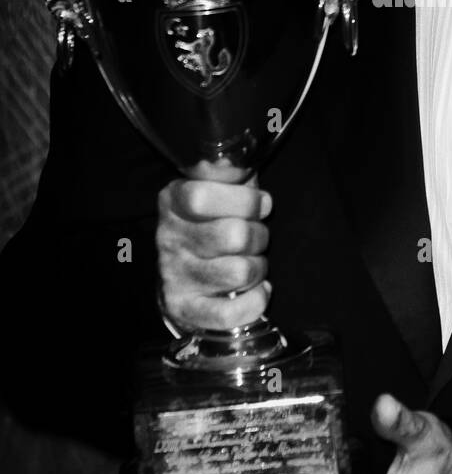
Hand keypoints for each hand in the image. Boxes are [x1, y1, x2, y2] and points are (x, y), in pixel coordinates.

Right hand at [156, 163, 273, 331]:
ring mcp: (175, 275)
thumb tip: (237, 161)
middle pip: (233, 235)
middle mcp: (169, 238)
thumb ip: (227, 174)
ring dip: (258, 267)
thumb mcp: (214, 191)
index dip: (244, 200)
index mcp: (173, 201)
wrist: (184, 277)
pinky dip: (256, 301)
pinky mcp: (186, 309)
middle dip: (260, 235)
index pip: (202, 196)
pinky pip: (230, 312)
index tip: (261, 204)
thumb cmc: (210, 225)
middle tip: (257, 237)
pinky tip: (258, 290)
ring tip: (253, 262)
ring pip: (239, 272)